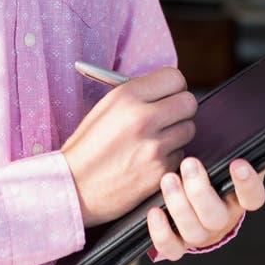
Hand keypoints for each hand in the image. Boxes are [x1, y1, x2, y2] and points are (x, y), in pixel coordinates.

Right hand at [61, 68, 197, 226]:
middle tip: (169, 115)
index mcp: (127, 96)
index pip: (175, 78)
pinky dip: (171, 157)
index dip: (174, 87)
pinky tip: (151, 159)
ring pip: (189, 129)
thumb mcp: (106, 107)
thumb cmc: (88, 146)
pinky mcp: (161, 171)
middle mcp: (143, 117)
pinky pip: (182, 155)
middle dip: (181, 108)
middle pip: (189, 102)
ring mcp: (154, 146)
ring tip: (155, 139)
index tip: (169, 94)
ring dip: (177, 133)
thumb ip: (137, 94)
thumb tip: (166, 89)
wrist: (74, 186)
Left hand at [147, 157, 264, 259]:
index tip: (237, 163)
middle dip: (202, 190)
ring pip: (195, 231)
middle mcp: (220, 215)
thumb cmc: (201, 156)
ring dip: (180, 205)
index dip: (248, 183)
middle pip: (218, 215)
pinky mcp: (175, 239)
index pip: (253, 196)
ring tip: (167, 178)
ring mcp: (198, 230)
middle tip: (189, 162)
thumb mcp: (221, 146)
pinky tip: (153, 211)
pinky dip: (162, 234)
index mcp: (236, 193)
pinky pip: (170, 248)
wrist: (173, 184)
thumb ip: (241, 136)